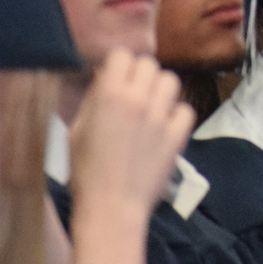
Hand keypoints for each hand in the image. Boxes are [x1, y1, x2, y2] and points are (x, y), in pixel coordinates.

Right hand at [68, 50, 192, 230]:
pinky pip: (186, 109)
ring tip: (151, 106)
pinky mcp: (178, 135)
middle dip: (139, 75)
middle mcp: (138, 100)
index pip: (122, 55)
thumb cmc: (85, 173)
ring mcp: (161, 117)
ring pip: (171, 80)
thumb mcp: (77, 130)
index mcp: (109, 95)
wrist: (111, 208)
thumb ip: (93, 99)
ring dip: (160, 90)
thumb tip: (104, 77)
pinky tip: (164, 126)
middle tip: (133, 93)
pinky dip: (177, 115)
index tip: (115, 77)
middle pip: (149, 64)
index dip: (118, 65)